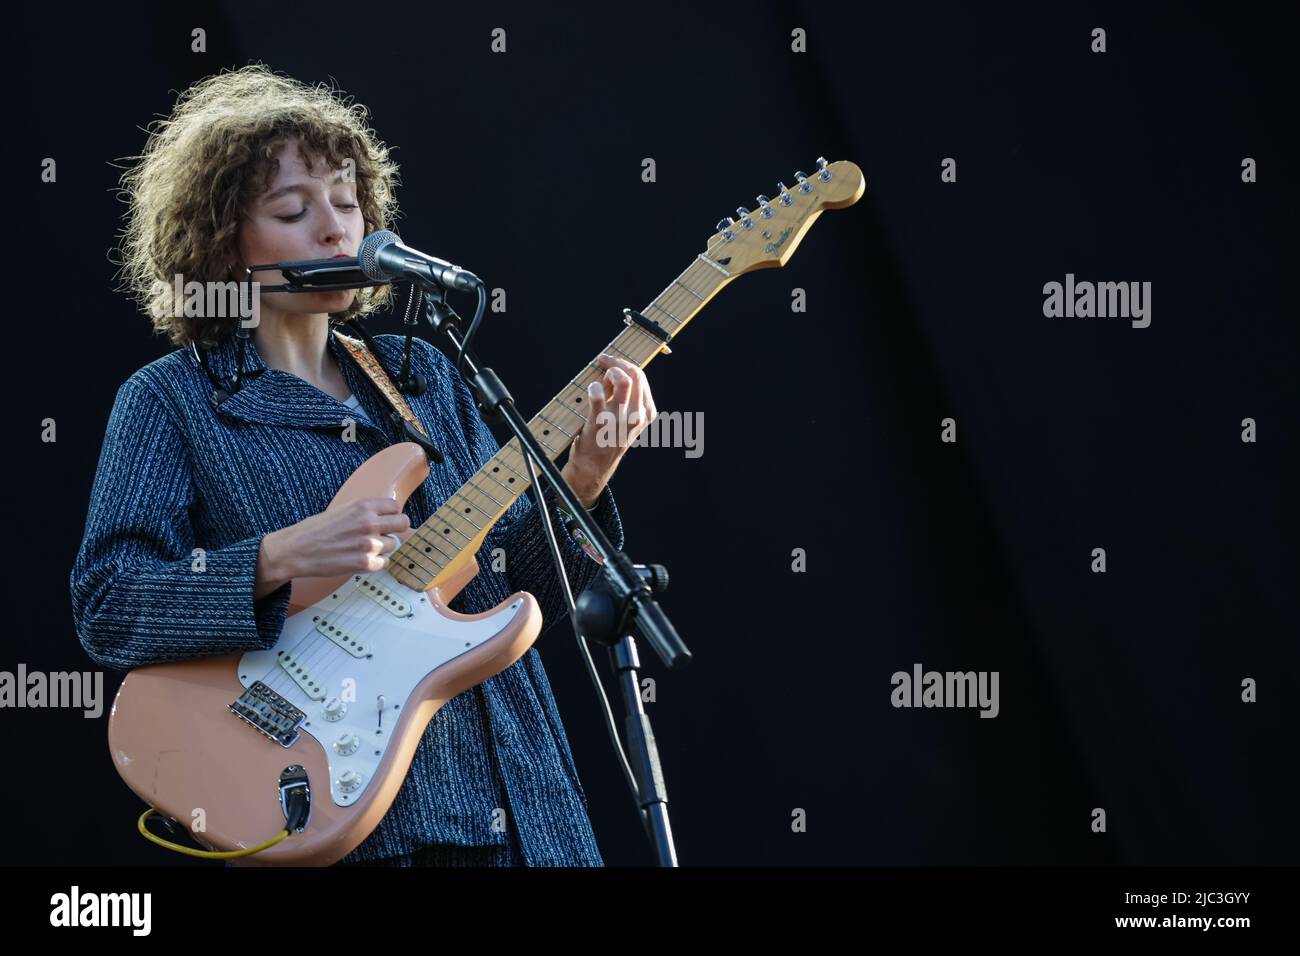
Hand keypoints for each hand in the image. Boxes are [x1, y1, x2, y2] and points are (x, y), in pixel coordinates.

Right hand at [255, 496, 411, 597]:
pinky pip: (384, 563)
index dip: (391, 514)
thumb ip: (365, 512)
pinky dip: (375, 563)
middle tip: (383, 535)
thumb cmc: (315, 530)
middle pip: (402, 524)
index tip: (385, 520)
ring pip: (392, 545)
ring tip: (361, 549)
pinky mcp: (365, 563)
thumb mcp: (342, 510)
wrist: (295, 550)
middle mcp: (369, 523)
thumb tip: (386, 517)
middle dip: (395, 529)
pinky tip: (360, 559)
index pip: (396, 507)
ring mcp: (369, 544)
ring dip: (381, 548)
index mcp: (363, 506)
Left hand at [561, 352, 656, 506]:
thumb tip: (614, 369)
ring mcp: (620, 419)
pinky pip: (598, 394)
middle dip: (617, 361)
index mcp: (647, 412)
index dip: (624, 363)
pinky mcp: (601, 421)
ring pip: (622, 379)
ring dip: (609, 371)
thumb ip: (625, 396)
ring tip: (599, 376)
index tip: (611, 360)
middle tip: (602, 360)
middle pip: (635, 374)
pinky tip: (591, 388)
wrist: (594, 466)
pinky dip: (593, 386)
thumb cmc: (608, 439)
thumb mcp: (627, 420)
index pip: (641, 377)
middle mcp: (638, 415)